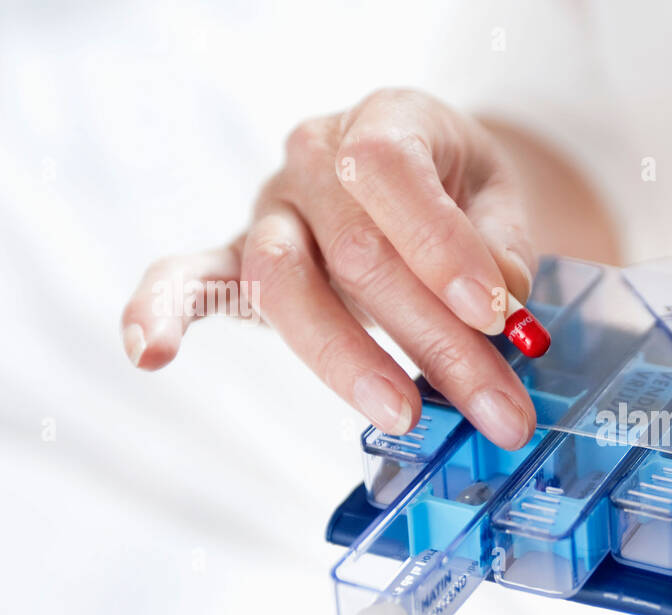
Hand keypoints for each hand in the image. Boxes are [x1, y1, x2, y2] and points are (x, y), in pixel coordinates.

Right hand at [121, 88, 538, 447]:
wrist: (427, 181)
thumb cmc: (462, 193)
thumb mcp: (500, 199)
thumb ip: (502, 245)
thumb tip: (501, 300)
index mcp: (383, 124)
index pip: (393, 173)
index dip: (444, 247)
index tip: (495, 315)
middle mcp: (314, 160)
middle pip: (357, 253)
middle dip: (436, 342)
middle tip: (496, 409)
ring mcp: (271, 211)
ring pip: (284, 282)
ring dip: (347, 360)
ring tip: (404, 415)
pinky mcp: (239, 260)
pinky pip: (187, 277)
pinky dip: (160, 310)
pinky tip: (150, 352)